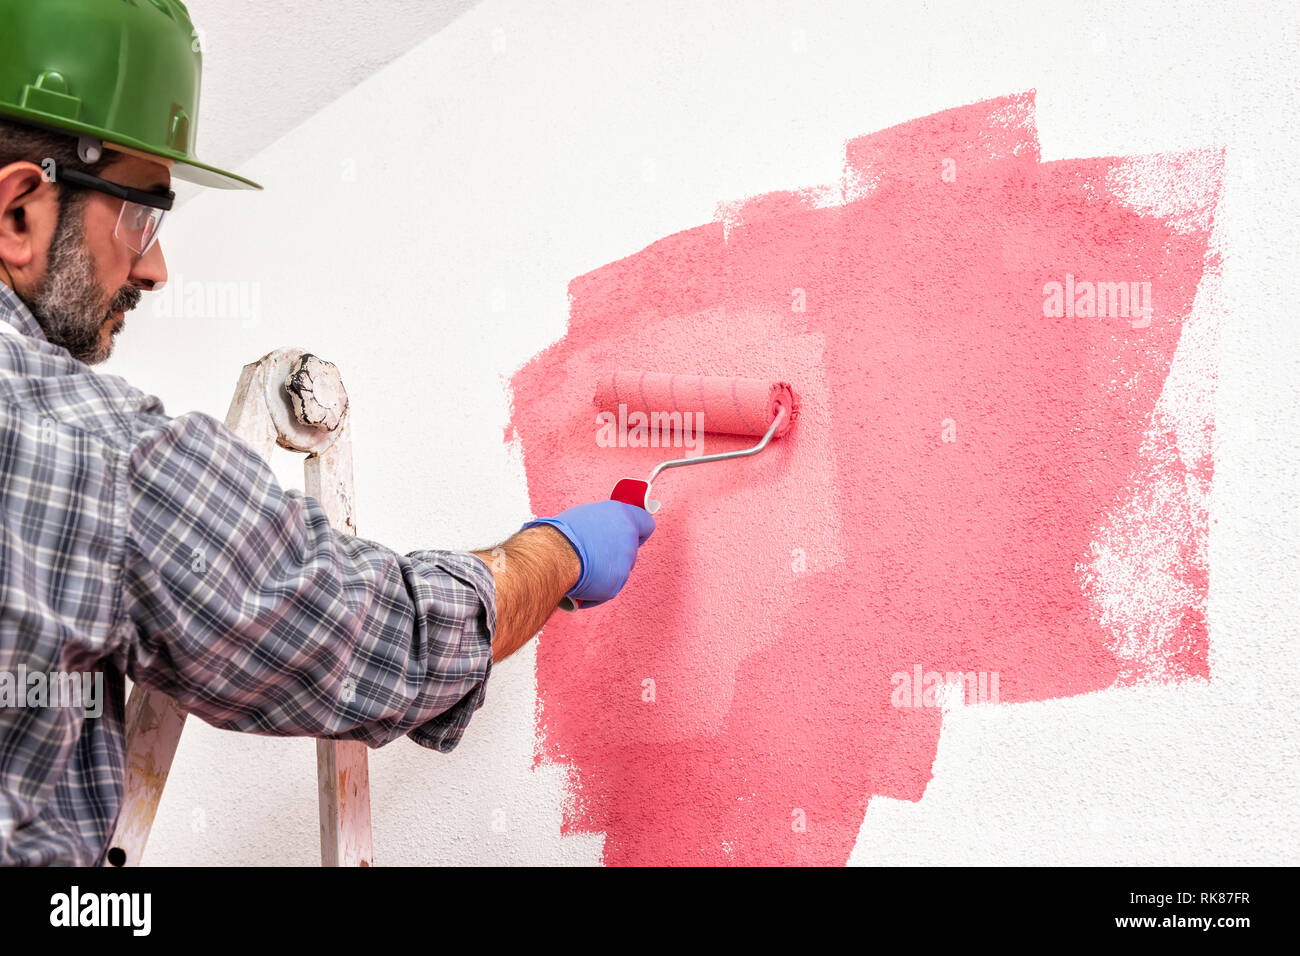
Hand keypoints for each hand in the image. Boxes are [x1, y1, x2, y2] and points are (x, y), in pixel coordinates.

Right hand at [521, 500, 655, 606]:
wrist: (552, 555)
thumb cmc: (561, 533)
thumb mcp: (585, 516)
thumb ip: (603, 525)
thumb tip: (602, 534)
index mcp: (623, 516)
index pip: (646, 524)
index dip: (638, 532)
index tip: (629, 536)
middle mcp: (629, 539)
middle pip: (630, 551)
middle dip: (615, 555)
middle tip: (593, 555)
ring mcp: (624, 564)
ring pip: (618, 572)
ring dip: (604, 573)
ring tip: (580, 568)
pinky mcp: (615, 586)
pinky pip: (606, 590)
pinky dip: (594, 590)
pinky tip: (578, 583)